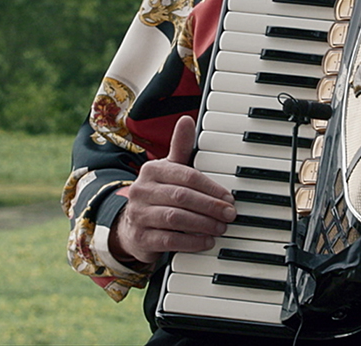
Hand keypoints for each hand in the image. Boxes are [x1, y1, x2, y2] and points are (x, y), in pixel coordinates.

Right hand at [108, 115, 236, 265]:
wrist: (130, 226)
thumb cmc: (158, 195)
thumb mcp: (168, 171)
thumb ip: (180, 148)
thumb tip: (186, 119)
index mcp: (151, 170)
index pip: (186, 175)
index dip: (211, 187)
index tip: (228, 197)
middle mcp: (141, 190)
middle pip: (182, 197)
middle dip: (210, 206)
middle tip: (229, 214)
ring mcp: (138, 215)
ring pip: (175, 218)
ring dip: (202, 224)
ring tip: (220, 228)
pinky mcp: (141, 238)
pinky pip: (169, 240)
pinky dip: (191, 242)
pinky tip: (206, 241)